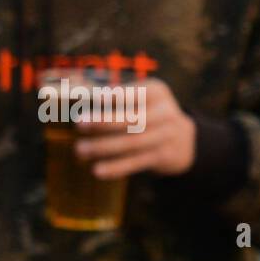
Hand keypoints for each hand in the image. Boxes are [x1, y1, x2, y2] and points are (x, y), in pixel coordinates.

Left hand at [73, 79, 195, 178]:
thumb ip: (114, 95)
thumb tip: (77, 90)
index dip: (118, 96)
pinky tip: (97, 170)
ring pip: (132, 142)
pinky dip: (116, 167)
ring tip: (80, 149)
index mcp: (156, 92)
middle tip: (79, 124)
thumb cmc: (145, 113)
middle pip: (133, 118)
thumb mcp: (140, 98)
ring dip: (104, 147)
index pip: (137, 93)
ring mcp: (165, 135)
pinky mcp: (163, 156)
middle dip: (104, 122)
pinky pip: (136, 162)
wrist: (182, 139)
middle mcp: (164, 112)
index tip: (96, 97)